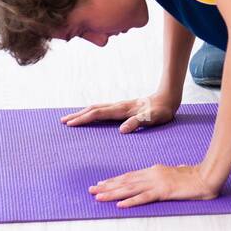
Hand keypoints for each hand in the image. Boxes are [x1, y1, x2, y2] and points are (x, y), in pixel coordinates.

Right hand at [60, 92, 178, 133]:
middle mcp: (118, 106)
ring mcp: (120, 106)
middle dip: (78, 115)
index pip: (98, 113)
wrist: (168, 99)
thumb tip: (122, 130)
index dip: (83, 119)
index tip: (70, 124)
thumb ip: (137, 122)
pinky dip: (92, 112)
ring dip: (83, 113)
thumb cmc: (161, 111)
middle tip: (62, 121)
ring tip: (71, 118)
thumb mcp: (152, 118)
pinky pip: (103, 110)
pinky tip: (90, 116)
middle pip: (93, 109)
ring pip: (97, 108)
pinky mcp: (123, 108)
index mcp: (122, 110)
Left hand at [89, 163, 219, 207]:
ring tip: (98, 197)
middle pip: (126, 181)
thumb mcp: (176, 173)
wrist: (207, 176)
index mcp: (155, 170)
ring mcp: (157, 182)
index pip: (130, 176)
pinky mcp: (164, 191)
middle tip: (91, 190)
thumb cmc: (194, 176)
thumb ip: (167, 176)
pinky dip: (131, 202)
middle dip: (107, 186)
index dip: (114, 181)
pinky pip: (144, 197)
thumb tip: (165, 177)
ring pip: (130, 189)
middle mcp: (153, 174)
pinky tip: (120, 205)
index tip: (101, 184)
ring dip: (113, 194)